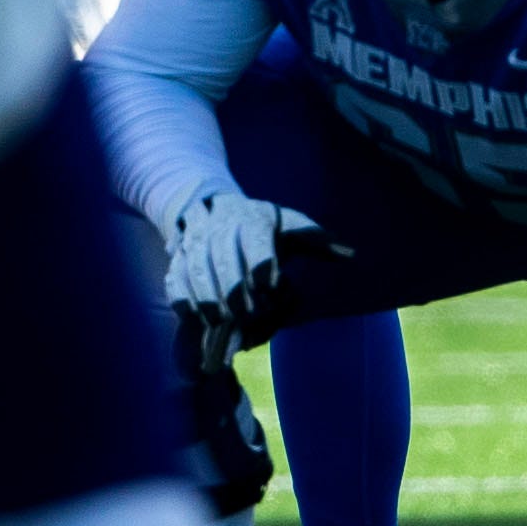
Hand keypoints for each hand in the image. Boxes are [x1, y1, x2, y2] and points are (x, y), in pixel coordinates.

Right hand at [156, 181, 307, 357]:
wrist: (210, 205)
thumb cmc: (261, 225)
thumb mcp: (290, 226)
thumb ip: (318, 242)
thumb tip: (351, 254)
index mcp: (252, 219)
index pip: (256, 242)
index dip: (262, 265)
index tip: (270, 287)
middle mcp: (220, 227)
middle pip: (223, 260)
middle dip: (235, 290)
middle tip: (246, 314)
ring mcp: (195, 243)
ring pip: (196, 271)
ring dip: (208, 298)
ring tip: (221, 321)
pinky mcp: (177, 259)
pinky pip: (175, 280)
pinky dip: (183, 299)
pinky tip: (195, 316)